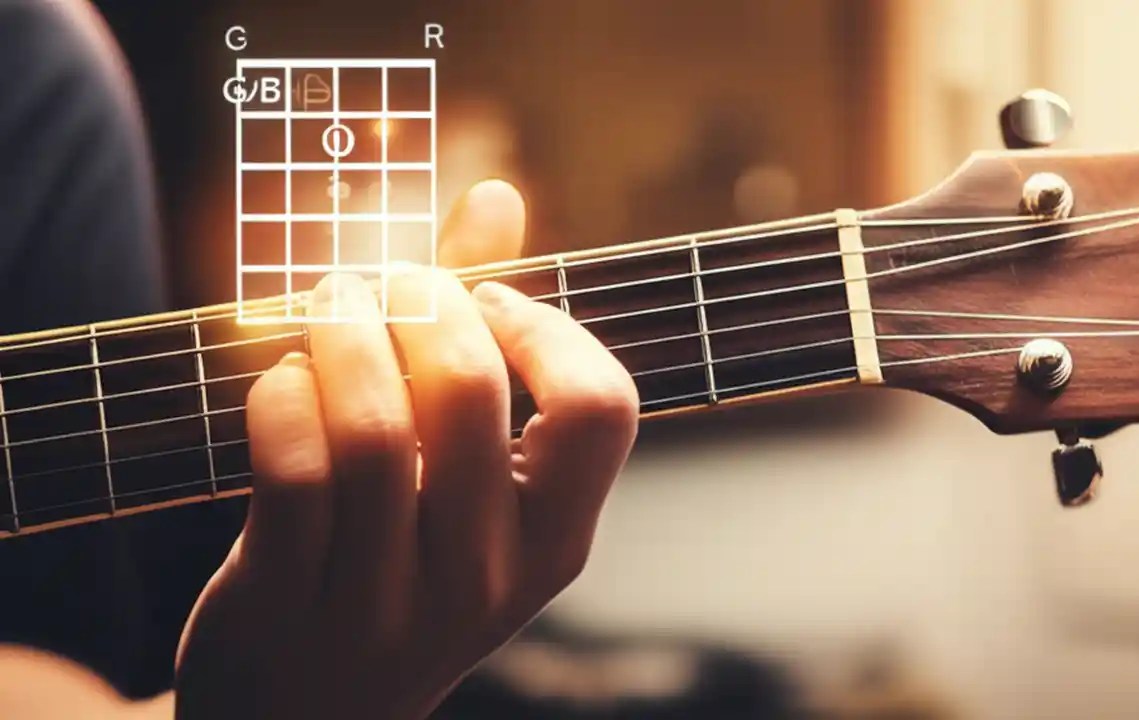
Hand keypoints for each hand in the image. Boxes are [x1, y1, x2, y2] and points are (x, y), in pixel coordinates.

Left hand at [173, 181, 639, 718]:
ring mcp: (389, 599)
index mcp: (555, 537)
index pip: (601, 407)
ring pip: (372, 428)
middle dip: (420, 301)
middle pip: (471, 393)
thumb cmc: (400, 561)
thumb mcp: (466, 476)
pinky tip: (282, 384)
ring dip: (339, 334)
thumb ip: (486, 331)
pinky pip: (291, 465)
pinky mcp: (288, 603)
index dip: (542, 327)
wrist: (303, 710)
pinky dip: (280, 394)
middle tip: (390, 283)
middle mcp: (488, 575)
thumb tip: (499, 192)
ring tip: (328, 308)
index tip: (489, 302)